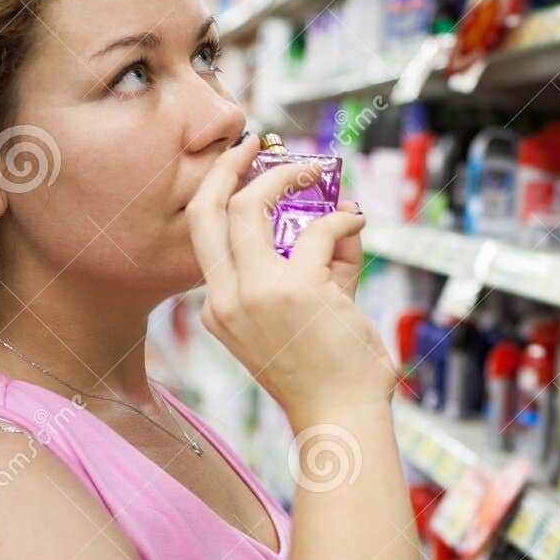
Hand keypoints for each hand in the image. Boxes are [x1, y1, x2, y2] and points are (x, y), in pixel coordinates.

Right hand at [186, 138, 394, 426]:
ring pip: (252, 207)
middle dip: (227, 167)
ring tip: (316, 173)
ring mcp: (258, 292)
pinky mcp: (299, 289)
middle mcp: (226, 299)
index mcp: (218, 309)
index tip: (241, 168)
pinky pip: (321, 230)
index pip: (202, 235)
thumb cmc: (323, 374)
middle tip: (254, 144)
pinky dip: (343, 219)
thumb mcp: (298, 319)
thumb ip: (315, 265)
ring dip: (287, 178)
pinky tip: (357, 220)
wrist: (339, 416)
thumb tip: (337, 213)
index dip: (219, 192)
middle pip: (206, 210)